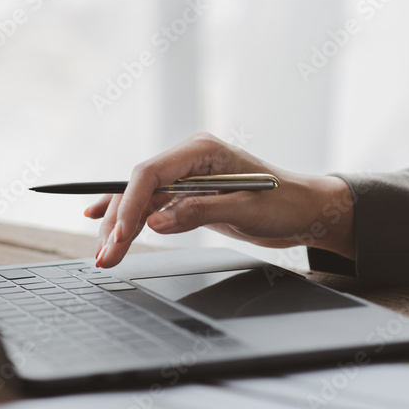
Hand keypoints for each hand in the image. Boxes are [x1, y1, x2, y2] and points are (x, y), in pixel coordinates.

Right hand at [85, 133, 355, 267]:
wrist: (307, 211)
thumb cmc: (287, 204)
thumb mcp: (247, 210)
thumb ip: (199, 212)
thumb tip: (155, 221)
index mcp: (202, 151)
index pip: (150, 173)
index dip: (129, 205)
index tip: (119, 236)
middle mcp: (189, 159)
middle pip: (138, 187)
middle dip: (118, 223)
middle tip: (106, 257)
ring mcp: (186, 177)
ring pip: (139, 199)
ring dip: (120, 227)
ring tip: (105, 256)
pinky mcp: (187, 195)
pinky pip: (149, 204)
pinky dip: (128, 217)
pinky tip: (101, 221)